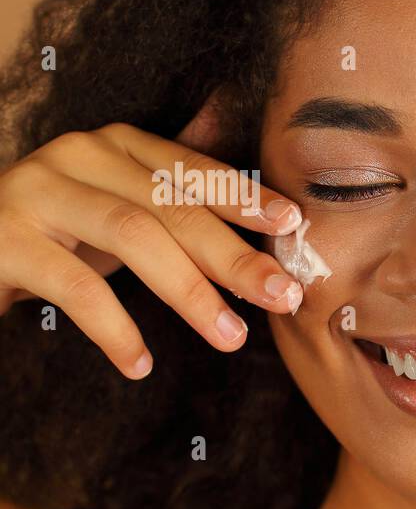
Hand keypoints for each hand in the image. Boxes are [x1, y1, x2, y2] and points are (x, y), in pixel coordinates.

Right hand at [0, 106, 305, 378]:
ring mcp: (35, 192)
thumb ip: (182, 203)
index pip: (193, 170)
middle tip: (284, 296)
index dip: (245, 197)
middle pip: (172, 206)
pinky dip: (114, 328)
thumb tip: (278, 211)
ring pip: (132, 236)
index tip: (294, 226)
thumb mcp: (124, 211)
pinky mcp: (1, 239)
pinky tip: (141, 364)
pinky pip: (72, 285)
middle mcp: (77, 155)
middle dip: (234, 255)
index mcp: (118, 145)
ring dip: (189, 291)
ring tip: (230, 336)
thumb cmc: (61, 234)